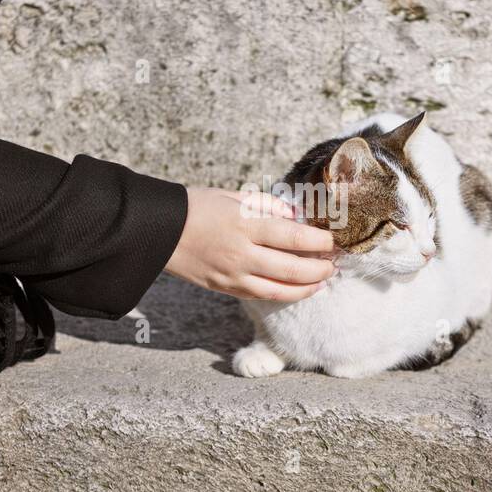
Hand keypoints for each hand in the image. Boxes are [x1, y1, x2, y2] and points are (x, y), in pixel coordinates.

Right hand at [165, 187, 335, 301]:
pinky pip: (262, 295)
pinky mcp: (225, 288)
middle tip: (335, 263)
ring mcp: (233, 274)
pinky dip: (286, 294)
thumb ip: (267, 206)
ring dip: (308, 287)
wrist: (157, 230)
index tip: (334, 241)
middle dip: (320, 268)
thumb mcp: (233, 195)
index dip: (319, 242)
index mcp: (244, 223)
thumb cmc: (196, 206)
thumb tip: (296, 216)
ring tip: (324, 280)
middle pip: (292, 268)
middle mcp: (241, 252)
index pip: (293, 237)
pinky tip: (300, 289)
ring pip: (280, 289)